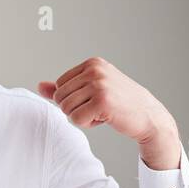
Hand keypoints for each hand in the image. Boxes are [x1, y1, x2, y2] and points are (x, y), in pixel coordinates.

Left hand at [37, 56, 176, 147]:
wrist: (148, 116)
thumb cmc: (120, 104)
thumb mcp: (91, 91)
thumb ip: (65, 88)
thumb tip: (40, 86)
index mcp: (92, 63)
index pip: (60, 85)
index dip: (72, 99)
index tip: (93, 100)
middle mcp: (95, 70)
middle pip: (60, 97)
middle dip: (74, 109)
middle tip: (96, 108)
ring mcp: (99, 84)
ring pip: (66, 109)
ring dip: (81, 117)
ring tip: (101, 112)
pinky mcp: (102, 101)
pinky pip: (76, 119)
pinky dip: (88, 124)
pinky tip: (104, 118)